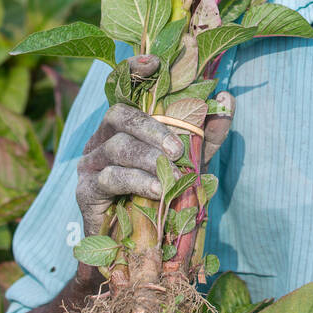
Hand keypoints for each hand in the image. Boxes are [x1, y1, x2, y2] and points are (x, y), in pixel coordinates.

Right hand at [75, 55, 234, 237]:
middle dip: (153, 129)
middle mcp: (102, 138)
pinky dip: (137, 182)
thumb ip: (207, 134)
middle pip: (121, 116)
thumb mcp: (188, 163)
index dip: (134, 72)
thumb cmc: (159, 197)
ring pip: (118, 148)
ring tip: (174, 177)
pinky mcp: (84, 190)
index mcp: (124, 126)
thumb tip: (227, 96)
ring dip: (149, 160)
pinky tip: (157, 191)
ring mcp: (89, 163)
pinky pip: (109, 178)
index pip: (124, 89)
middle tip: (177, 150)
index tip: (153, 63)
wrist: (133, 249)